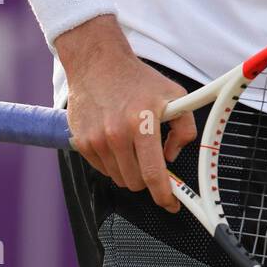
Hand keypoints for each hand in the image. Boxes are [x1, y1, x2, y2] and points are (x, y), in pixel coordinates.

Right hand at [56, 16, 195, 211]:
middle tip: (151, 160)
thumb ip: (184, 128)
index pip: (154, 173)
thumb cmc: (136, 79)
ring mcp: (96, 139)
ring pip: (119, 178)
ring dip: (129, 169)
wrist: (98, 63)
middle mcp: (116, 134)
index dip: (164, 195)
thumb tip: (173, 157)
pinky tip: (116, 141)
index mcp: (142, 123)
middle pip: (135, 182)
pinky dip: (113, 162)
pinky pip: (102, 168)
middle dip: (147, 177)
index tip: (171, 203)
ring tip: (133, 144)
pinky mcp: (82, 142)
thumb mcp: (173, 94)